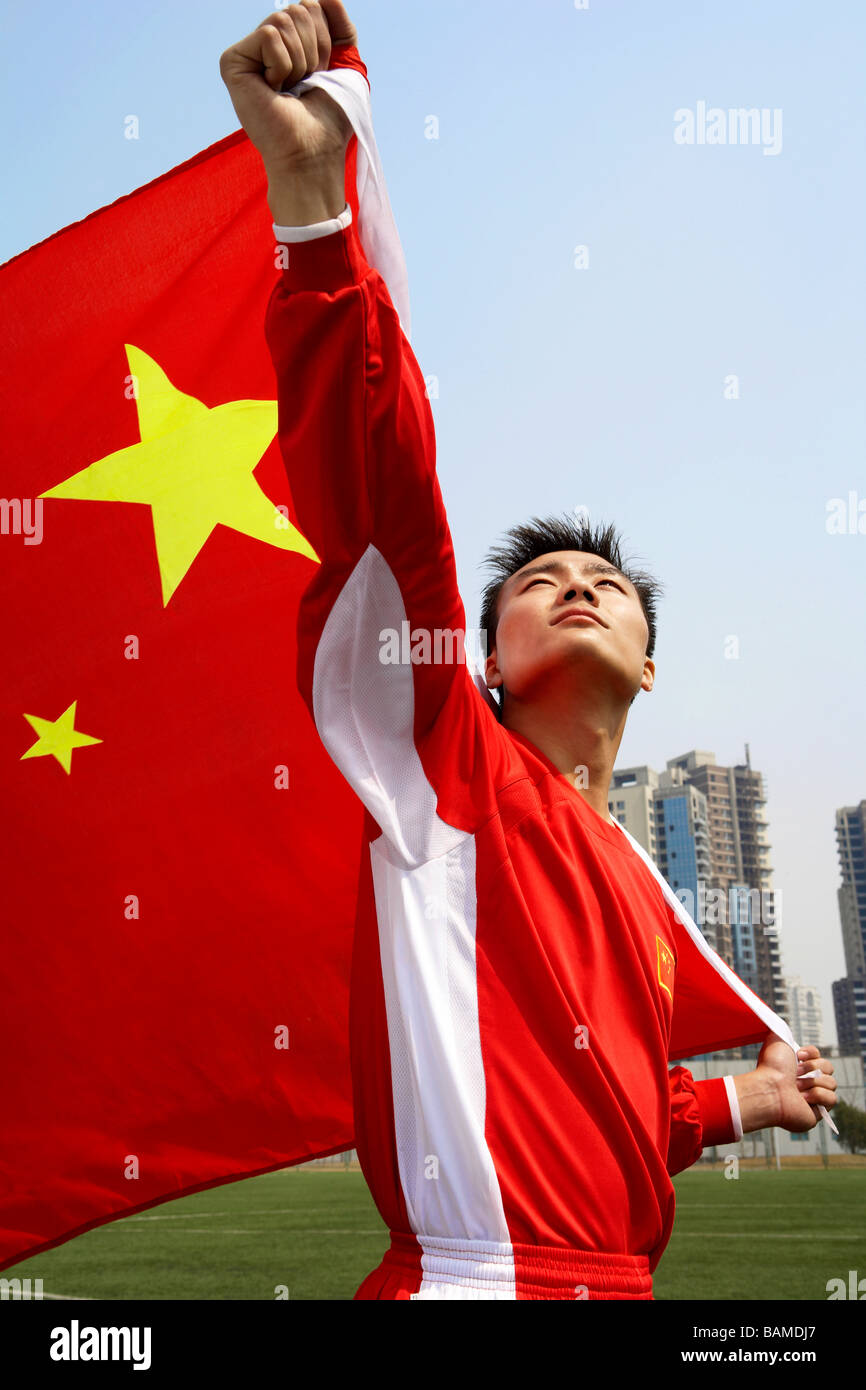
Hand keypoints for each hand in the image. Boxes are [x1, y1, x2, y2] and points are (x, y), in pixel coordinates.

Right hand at [219, 1, 356, 173]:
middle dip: (314, 49)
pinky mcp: (232, 61)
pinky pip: (268, 36)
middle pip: (298, 9)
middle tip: (304, 84)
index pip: (311, 6)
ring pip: (283, 20)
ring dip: (299, 61)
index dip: (325, 40)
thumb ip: (340, 26)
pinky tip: (274, 89)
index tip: (319, 74)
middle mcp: (265, 45)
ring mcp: (247, 53)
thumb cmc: (330, 116)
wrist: (313, 151)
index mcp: (289, 43)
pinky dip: (282, 65)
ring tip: (290, 89)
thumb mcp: (346, 62)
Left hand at [736, 1034, 837, 1133]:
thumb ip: (782, 1031)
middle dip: (813, 1068)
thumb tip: (779, 1023)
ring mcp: (813, 1098)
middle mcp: (806, 1082)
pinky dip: (818, 1096)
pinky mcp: (817, 1112)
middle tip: (795, 1073)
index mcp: (797, 1067)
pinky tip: (803, 1099)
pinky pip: (832, 1099)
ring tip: (796, 1088)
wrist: (768, 1089)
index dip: (812, 1054)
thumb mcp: (776, 1040)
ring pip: (832, 1083)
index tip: (798, 1055)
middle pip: (829, 1068)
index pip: (819, 1056)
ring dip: (813, 1082)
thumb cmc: (770, 1068)